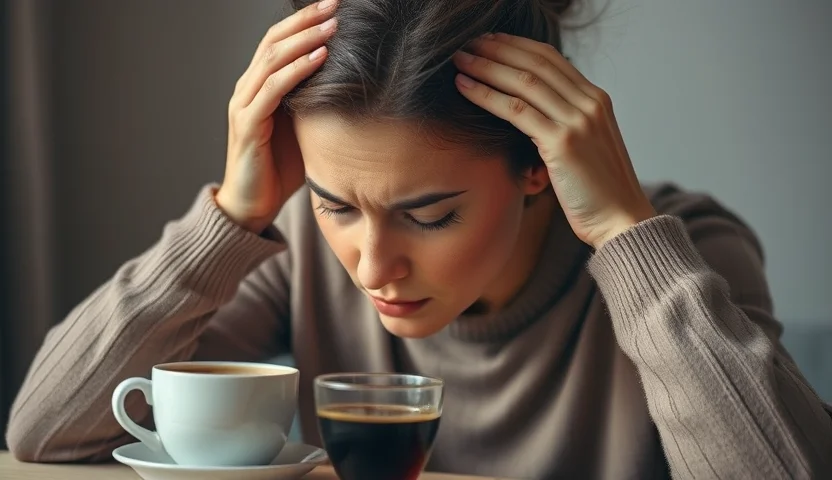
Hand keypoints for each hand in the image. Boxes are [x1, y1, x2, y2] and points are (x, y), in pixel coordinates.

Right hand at [215, 0, 337, 233]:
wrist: (253, 205)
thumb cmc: (280, 168)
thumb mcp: (303, 127)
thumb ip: (314, 102)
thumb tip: (350, 83)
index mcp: (259, 86)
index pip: (279, 41)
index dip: (304, 21)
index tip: (335, 6)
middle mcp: (247, 89)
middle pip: (274, 40)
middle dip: (306, 20)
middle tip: (336, 4)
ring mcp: (244, 105)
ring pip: (272, 60)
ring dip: (305, 39)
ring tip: (333, 25)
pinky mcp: (248, 126)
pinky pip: (272, 90)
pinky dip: (297, 71)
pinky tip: (320, 59)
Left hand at [452, 33, 655, 248]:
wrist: (620, 220)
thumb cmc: (597, 192)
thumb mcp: (586, 147)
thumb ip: (566, 124)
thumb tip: (532, 114)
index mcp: (596, 100)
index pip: (552, 59)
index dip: (517, 45)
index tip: (489, 41)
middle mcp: (589, 103)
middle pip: (535, 63)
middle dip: (497, 49)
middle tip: (467, 44)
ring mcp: (578, 121)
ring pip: (523, 82)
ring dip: (486, 67)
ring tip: (459, 60)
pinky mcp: (562, 143)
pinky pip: (516, 111)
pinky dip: (486, 95)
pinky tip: (465, 87)